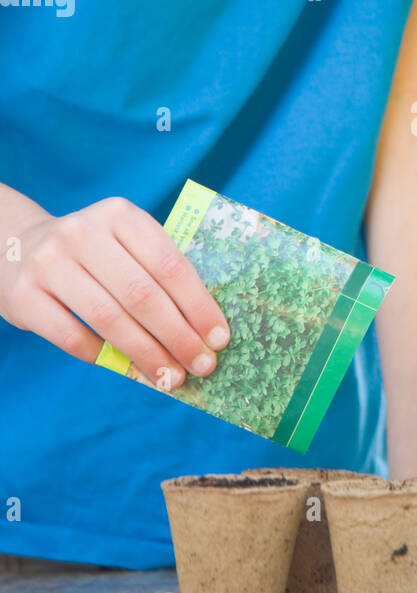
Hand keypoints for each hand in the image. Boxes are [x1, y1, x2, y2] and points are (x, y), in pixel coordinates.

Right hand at [0, 195, 229, 389]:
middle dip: (178, 336)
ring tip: (171, 377)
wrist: (15, 248)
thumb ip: (158, 274)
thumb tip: (205, 330)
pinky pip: (72, 337)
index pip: (169, 264)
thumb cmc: (91, 255)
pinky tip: (129, 369)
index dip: (198, 305)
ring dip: (147, 354)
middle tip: (202, 365)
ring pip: (109, 318)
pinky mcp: (23, 295)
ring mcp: (49, 262)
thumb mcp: (124, 244)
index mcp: (119, 215)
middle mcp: (82, 233)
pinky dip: (105, 357)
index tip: (219, 338)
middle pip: (142, 294)